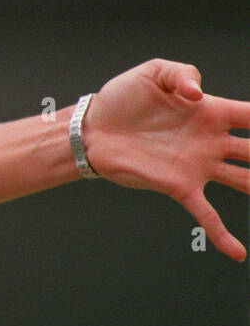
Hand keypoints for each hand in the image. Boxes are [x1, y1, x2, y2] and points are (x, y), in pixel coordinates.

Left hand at [84, 59, 248, 260]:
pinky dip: (222, 234)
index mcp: (210, 112)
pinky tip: (237, 252)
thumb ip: (182, 74)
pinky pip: (206, 214)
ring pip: (245, 181)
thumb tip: (199, 95)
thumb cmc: (121, 99)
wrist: (92, 129)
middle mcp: (211, 141)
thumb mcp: (153, 73)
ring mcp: (198, 165)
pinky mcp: (178, 185)